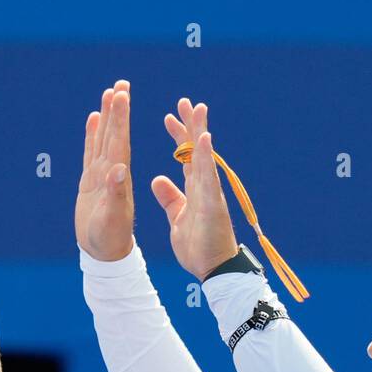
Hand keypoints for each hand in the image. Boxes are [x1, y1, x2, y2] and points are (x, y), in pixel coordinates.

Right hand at [75, 80, 134, 261]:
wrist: (103, 253)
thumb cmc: (111, 239)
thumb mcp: (114, 217)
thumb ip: (116, 193)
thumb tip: (119, 168)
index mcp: (120, 177)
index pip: (121, 141)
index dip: (121, 118)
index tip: (123, 95)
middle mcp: (112, 171)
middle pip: (114, 135)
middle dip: (117, 110)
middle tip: (121, 84)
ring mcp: (101, 175)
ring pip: (103, 139)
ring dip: (107, 117)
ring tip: (109, 93)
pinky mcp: (90, 182)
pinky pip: (91, 153)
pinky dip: (92, 136)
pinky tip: (94, 119)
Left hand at [151, 98, 239, 280]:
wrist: (211, 270)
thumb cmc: (197, 246)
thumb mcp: (177, 217)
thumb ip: (170, 197)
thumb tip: (158, 180)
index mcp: (194, 190)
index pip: (185, 157)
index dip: (178, 137)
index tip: (170, 116)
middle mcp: (204, 187)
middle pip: (196, 150)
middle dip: (191, 125)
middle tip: (186, 101)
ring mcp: (210, 194)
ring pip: (203, 158)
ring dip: (201, 132)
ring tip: (199, 109)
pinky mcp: (212, 204)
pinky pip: (208, 177)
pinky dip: (204, 158)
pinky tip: (203, 139)